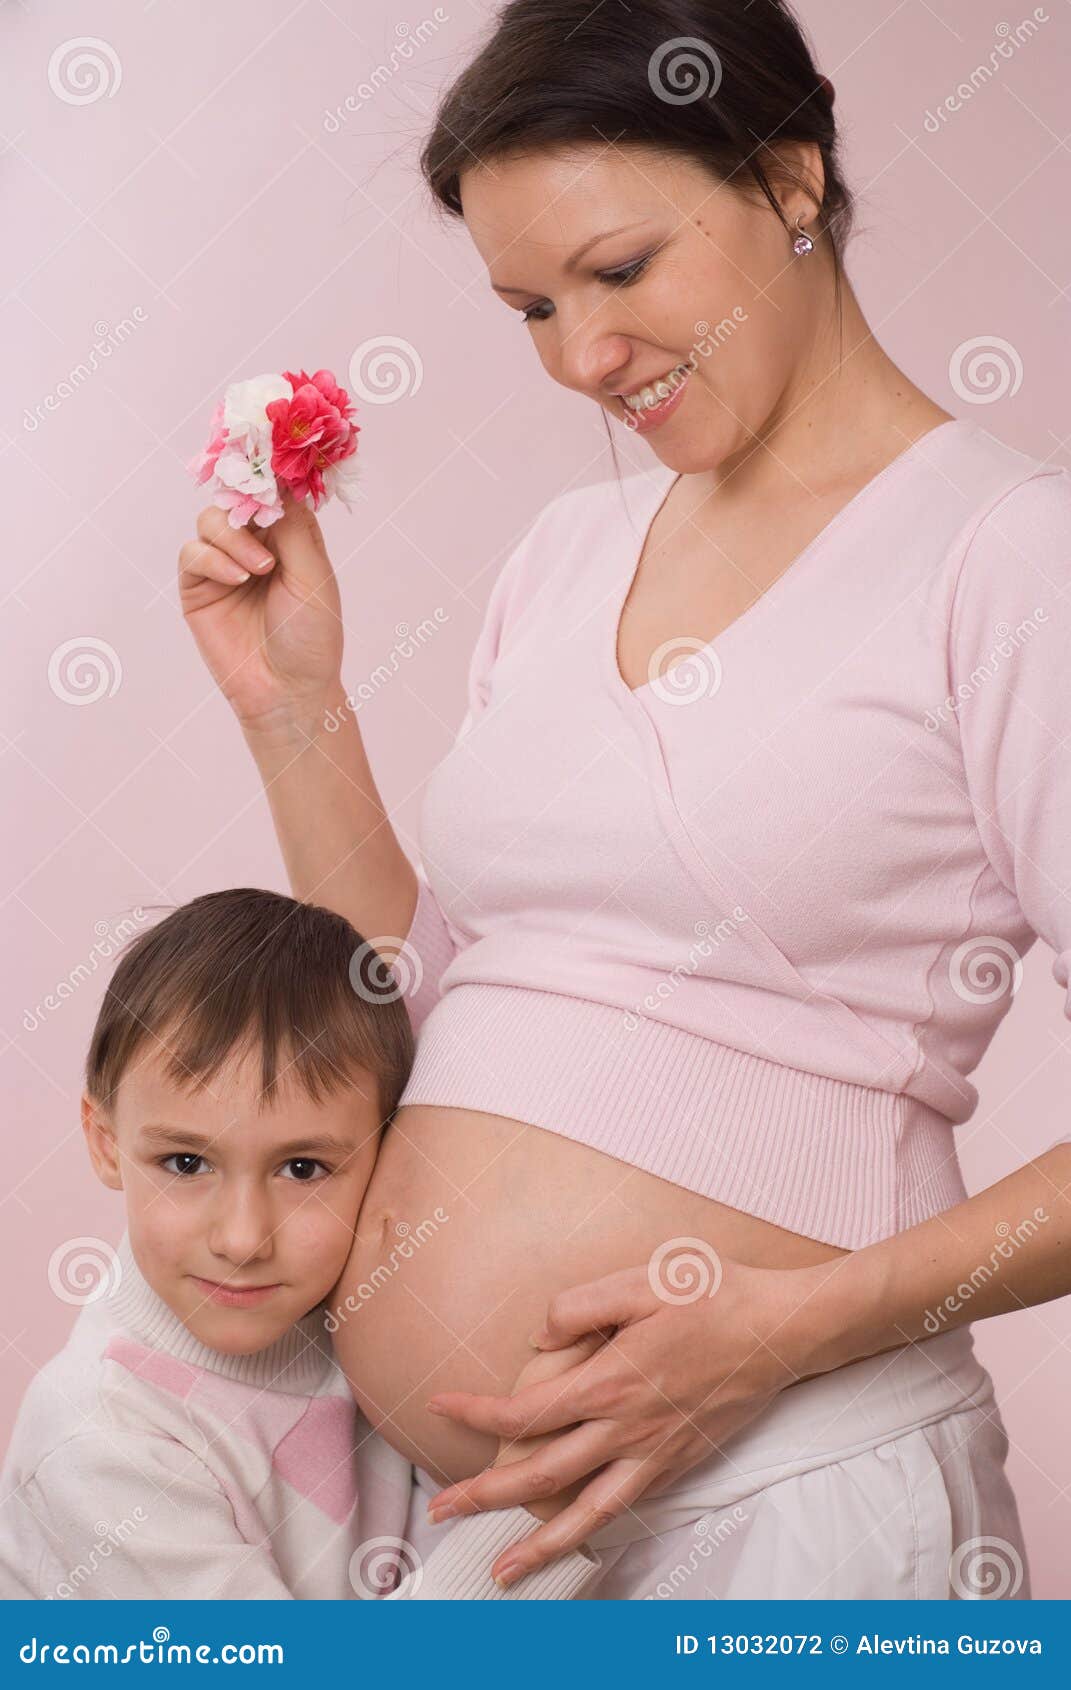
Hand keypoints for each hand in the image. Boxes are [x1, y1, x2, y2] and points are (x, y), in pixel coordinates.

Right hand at [178, 488, 343, 732]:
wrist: (287, 690)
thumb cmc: (311, 636)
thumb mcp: (313, 575)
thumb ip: (294, 527)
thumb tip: (278, 480)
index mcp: (290, 539)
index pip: (273, 492)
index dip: (268, 475)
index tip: (267, 460)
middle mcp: (256, 546)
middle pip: (235, 498)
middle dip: (246, 502)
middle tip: (262, 521)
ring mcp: (224, 566)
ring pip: (211, 520)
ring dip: (232, 537)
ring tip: (258, 569)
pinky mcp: (198, 588)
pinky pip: (193, 553)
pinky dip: (213, 558)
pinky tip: (238, 579)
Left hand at [425, 1255, 839, 1579]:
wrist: (781, 1331)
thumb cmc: (714, 1296)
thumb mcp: (642, 1279)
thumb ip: (581, 1305)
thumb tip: (540, 1338)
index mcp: (611, 1382)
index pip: (526, 1414)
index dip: (476, 1414)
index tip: (442, 1407)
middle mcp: (628, 1429)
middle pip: (541, 1477)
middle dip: (485, 1497)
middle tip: (441, 1511)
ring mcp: (655, 1454)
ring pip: (586, 1514)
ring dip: (537, 1544)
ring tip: (503, 1571)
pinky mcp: (679, 1463)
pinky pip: (626, 1507)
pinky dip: (592, 1532)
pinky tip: (574, 1538)